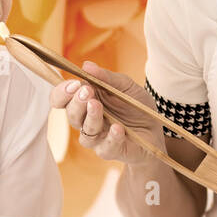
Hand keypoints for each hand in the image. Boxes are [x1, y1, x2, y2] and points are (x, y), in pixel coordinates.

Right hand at [47, 61, 162, 164]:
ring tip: (97, 105)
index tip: (74, 84)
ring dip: (91, 117)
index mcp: (85, 101)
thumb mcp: (126, 86)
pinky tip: (118, 128)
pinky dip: (112, 137)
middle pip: (71, 114)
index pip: (61, 99)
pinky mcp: (110, 151)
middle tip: (87, 91)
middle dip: (76, 102)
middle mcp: (86, 120)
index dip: (62, 92)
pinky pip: (105, 147)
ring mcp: (97, 137)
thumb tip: (86, 65)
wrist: (155, 130)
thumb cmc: (136, 106)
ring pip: (85, 132)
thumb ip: (107, 77)